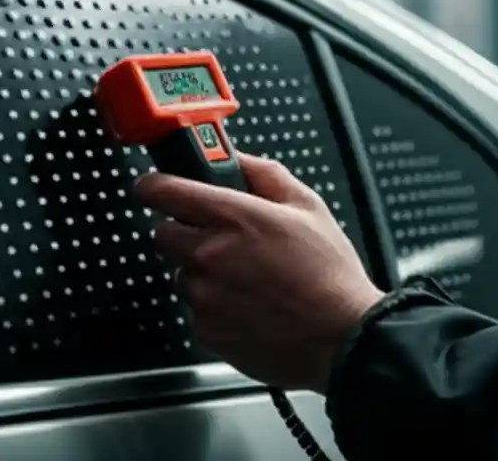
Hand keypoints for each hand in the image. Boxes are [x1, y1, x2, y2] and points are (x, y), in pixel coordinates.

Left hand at [134, 153, 383, 392]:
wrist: (342, 340)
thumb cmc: (329, 276)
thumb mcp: (308, 206)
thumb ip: (264, 174)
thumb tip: (237, 158)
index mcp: (233, 217)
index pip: (163, 190)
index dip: (154, 186)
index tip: (155, 187)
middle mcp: (210, 254)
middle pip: (162, 234)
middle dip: (182, 232)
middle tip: (216, 239)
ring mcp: (204, 295)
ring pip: (181, 274)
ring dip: (202, 273)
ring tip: (246, 280)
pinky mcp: (206, 329)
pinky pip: (196, 309)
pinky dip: (214, 306)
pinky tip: (248, 305)